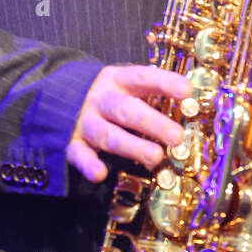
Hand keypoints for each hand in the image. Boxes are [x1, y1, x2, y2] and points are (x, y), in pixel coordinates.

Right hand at [66, 64, 193, 183]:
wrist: (59, 97)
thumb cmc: (111, 95)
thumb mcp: (129, 86)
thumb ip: (154, 95)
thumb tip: (192, 106)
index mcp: (119, 79)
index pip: (143, 77)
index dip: (165, 83)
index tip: (187, 91)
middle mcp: (102, 99)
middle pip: (127, 109)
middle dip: (153, 123)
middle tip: (177, 137)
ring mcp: (86, 122)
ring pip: (108, 134)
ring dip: (132, 146)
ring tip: (155, 157)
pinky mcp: (74, 143)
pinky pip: (79, 154)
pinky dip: (88, 165)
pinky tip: (100, 174)